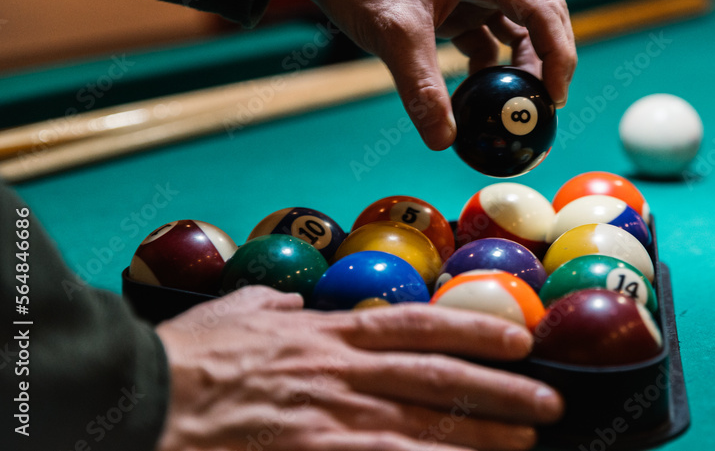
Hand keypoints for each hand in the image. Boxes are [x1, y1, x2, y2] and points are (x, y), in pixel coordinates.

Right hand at [155, 286, 562, 450]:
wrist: (146, 400)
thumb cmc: (190, 358)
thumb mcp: (237, 313)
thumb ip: (275, 304)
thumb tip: (295, 299)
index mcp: (330, 332)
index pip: (420, 323)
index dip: (476, 327)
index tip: (519, 335)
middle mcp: (345, 371)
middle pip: (440, 376)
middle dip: (500, 388)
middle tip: (547, 399)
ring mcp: (334, 416)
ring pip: (426, 424)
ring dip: (481, 434)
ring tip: (525, 441)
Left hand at [267, 0, 576, 149]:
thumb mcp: (394, 36)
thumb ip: (422, 89)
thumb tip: (443, 139)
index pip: (543, 9)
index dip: (558, 53)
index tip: (553, 97)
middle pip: (538, 18)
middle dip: (546, 63)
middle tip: (541, 107)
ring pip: (514, 31)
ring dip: (517, 67)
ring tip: (508, 105)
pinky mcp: (452, 7)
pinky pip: (485, 39)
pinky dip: (486, 66)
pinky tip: (473, 92)